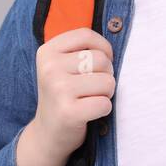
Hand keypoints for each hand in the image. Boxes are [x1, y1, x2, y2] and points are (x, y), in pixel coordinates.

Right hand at [31, 27, 115, 158]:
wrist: (47, 134)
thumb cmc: (63, 95)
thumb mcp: (63, 66)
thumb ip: (83, 49)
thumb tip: (118, 32)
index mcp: (47, 52)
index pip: (87, 35)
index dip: (103, 48)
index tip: (99, 63)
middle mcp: (49, 68)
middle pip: (101, 59)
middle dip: (106, 74)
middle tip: (91, 88)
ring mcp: (57, 90)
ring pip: (107, 82)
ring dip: (106, 94)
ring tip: (89, 99)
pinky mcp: (68, 112)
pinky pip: (105, 103)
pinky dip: (104, 110)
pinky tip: (89, 113)